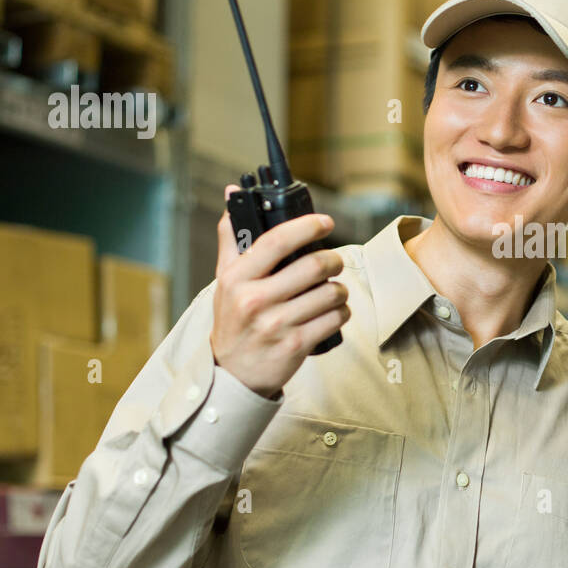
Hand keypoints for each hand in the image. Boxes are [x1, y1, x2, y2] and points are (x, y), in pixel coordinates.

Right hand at [209, 185, 350, 398]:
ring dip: (340, 288)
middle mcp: (255, 300)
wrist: (233, 373)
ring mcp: (276, 324)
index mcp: (237, 278)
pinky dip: (342, 312)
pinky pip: (336, 318)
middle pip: (313, 266)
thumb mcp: (225, 279)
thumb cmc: (233, 320)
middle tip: (333, 262)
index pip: (277, 240)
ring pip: (330, 293)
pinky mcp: (296, 345)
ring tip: (333, 289)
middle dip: (333, 260)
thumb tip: (232, 193)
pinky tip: (334, 311)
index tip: (325, 222)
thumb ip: (232, 237)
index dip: (307, 226)